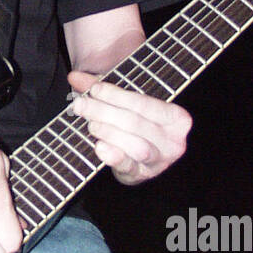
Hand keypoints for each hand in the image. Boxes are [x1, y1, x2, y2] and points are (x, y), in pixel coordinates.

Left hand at [67, 70, 191, 185]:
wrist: (142, 160)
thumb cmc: (137, 126)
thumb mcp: (126, 104)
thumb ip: (102, 89)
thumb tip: (76, 77)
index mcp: (177, 118)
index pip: (145, 103)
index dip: (117, 95)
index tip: (95, 89)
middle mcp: (173, 141)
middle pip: (136, 123)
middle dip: (104, 111)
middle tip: (81, 105)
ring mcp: (159, 161)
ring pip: (136, 146)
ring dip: (109, 132)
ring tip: (91, 124)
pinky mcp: (143, 175)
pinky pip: (128, 166)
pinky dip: (113, 156)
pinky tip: (100, 146)